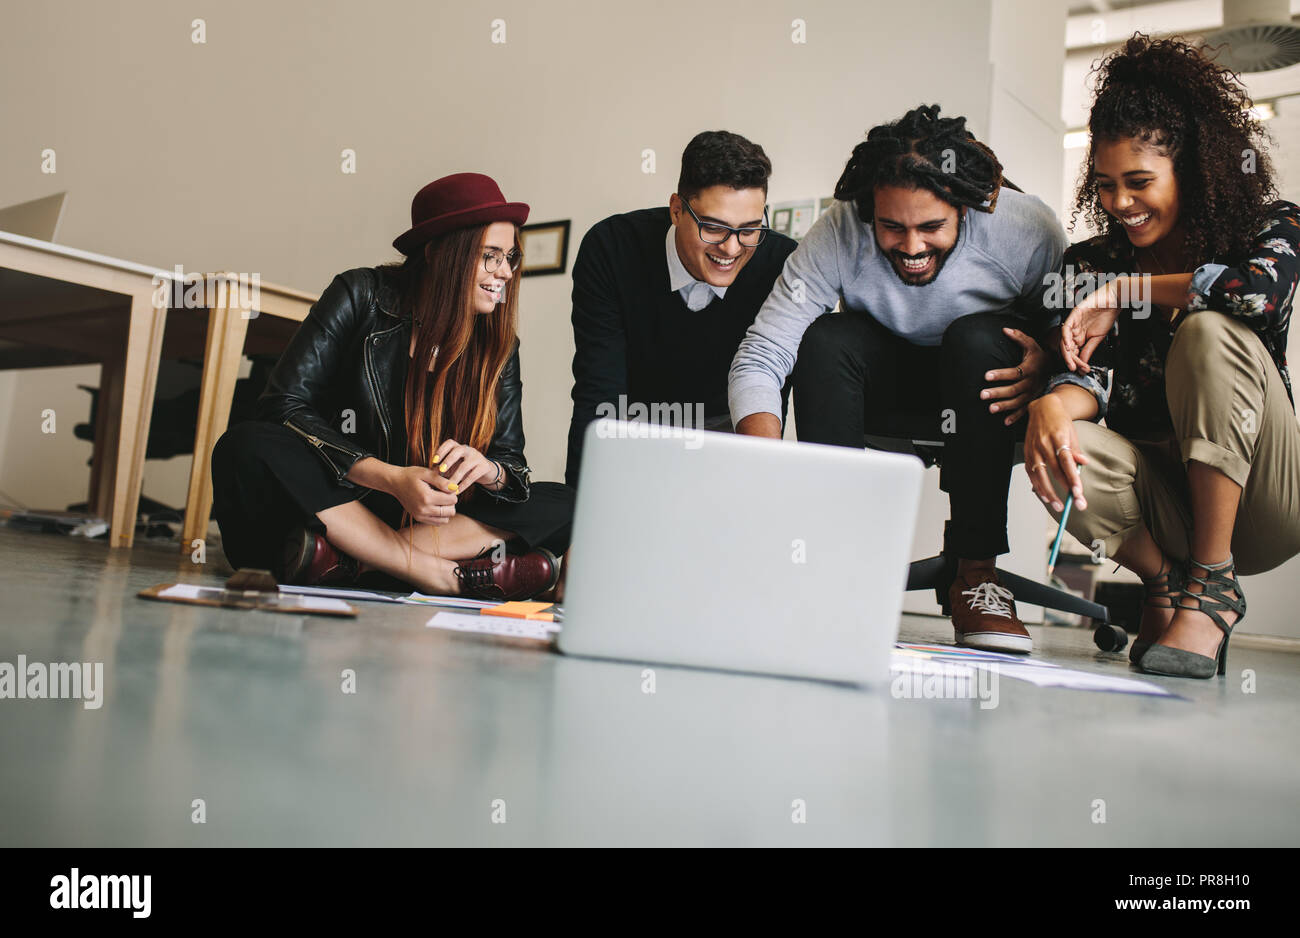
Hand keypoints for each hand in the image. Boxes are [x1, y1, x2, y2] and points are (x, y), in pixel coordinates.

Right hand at [388, 465, 457, 524]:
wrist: (395, 482)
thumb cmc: (411, 475)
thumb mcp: (426, 473)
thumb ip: (441, 481)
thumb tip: (455, 488)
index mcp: (426, 497)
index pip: (452, 500)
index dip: (452, 492)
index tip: (446, 487)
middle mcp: (424, 509)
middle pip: (451, 512)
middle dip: (451, 503)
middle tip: (444, 494)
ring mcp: (421, 516)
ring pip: (445, 520)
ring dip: (446, 510)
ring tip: (440, 500)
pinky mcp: (419, 518)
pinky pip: (437, 523)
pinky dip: (440, 516)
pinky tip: (435, 505)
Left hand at [434, 438, 499, 491]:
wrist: (486, 471)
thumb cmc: (464, 469)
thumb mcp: (454, 466)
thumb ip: (443, 469)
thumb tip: (431, 476)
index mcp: (459, 447)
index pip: (450, 443)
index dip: (441, 450)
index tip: (434, 461)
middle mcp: (468, 450)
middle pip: (457, 451)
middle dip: (448, 460)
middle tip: (441, 471)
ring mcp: (477, 457)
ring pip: (465, 465)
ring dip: (455, 477)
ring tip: (449, 486)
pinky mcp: (484, 467)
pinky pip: (473, 476)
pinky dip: (464, 484)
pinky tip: (458, 491)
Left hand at [980, 327, 1049, 425]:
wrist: (1055, 367)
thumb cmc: (1039, 355)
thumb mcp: (1031, 344)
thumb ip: (1018, 337)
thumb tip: (1005, 329)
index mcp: (1029, 369)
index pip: (1013, 372)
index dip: (1000, 374)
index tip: (986, 375)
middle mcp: (1031, 382)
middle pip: (1013, 389)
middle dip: (997, 392)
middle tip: (982, 395)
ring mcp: (1032, 393)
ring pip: (1017, 401)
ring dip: (1004, 406)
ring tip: (990, 409)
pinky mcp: (1033, 400)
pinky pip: (1025, 410)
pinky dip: (1016, 417)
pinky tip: (1005, 421)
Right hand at [1024, 395, 1088, 511]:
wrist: (1042, 407)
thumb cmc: (1060, 421)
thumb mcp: (1072, 432)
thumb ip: (1076, 449)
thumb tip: (1084, 464)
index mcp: (1058, 437)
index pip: (1066, 462)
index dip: (1072, 478)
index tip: (1078, 492)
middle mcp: (1044, 443)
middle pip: (1054, 471)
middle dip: (1064, 489)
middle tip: (1073, 504)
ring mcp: (1033, 448)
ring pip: (1040, 475)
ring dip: (1049, 492)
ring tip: (1058, 505)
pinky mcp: (1027, 452)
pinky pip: (1031, 472)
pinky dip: (1037, 485)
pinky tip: (1043, 495)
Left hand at [1061, 279, 1122, 373]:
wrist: (1114, 301)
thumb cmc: (1107, 316)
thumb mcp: (1097, 338)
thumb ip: (1088, 350)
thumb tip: (1082, 364)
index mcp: (1079, 336)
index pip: (1073, 351)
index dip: (1075, 361)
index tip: (1081, 370)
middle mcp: (1074, 330)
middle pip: (1067, 347)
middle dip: (1070, 359)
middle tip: (1074, 368)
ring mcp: (1073, 322)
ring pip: (1064, 340)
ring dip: (1067, 353)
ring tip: (1072, 362)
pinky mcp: (1074, 315)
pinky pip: (1066, 328)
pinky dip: (1066, 338)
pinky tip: (1069, 347)